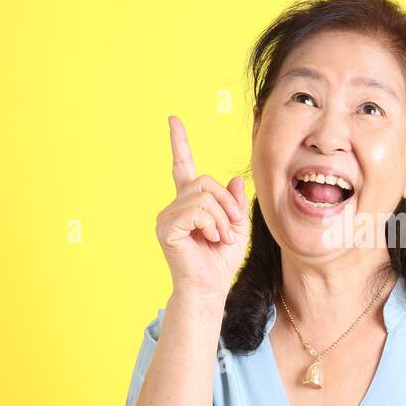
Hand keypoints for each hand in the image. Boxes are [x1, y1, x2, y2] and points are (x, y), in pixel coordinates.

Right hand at [155, 115, 249, 302]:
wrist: (210, 286)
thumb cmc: (221, 259)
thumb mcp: (238, 225)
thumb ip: (236, 201)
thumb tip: (235, 178)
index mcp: (190, 203)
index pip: (183, 166)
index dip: (179, 142)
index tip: (173, 119)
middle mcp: (175, 205)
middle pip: (205, 181)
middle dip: (227, 203)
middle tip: (232, 226)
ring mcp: (168, 215)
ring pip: (203, 196)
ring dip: (221, 217)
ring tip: (220, 237)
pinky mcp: (166, 227)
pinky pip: (196, 211)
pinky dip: (211, 224)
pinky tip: (210, 238)